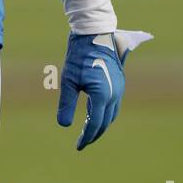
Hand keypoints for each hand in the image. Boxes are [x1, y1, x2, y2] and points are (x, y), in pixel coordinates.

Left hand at [57, 29, 151, 149]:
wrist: (95, 35)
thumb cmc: (79, 57)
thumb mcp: (68, 80)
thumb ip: (66, 104)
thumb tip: (63, 125)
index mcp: (102, 95)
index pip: (95, 123)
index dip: (86, 137)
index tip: (78, 146)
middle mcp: (115, 94)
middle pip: (105, 122)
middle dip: (94, 133)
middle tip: (83, 142)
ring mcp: (119, 88)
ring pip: (111, 114)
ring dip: (101, 124)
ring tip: (88, 131)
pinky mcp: (119, 83)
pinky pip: (113, 104)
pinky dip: (104, 113)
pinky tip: (93, 114)